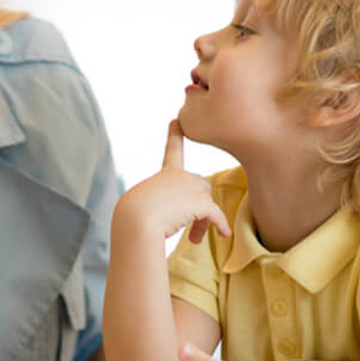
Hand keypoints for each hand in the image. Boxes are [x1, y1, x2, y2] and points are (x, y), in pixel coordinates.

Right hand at [115, 120, 230, 243]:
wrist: (136, 221)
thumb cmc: (135, 217)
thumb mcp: (146, 205)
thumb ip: (165, 204)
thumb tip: (180, 215)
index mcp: (165, 175)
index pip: (172, 151)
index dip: (174, 135)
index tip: (176, 121)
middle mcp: (180, 176)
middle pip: (201, 187)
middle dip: (200, 207)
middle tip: (191, 233)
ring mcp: (191, 187)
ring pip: (208, 204)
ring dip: (203, 223)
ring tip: (192, 239)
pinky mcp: (201, 202)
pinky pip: (216, 215)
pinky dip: (221, 226)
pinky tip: (224, 234)